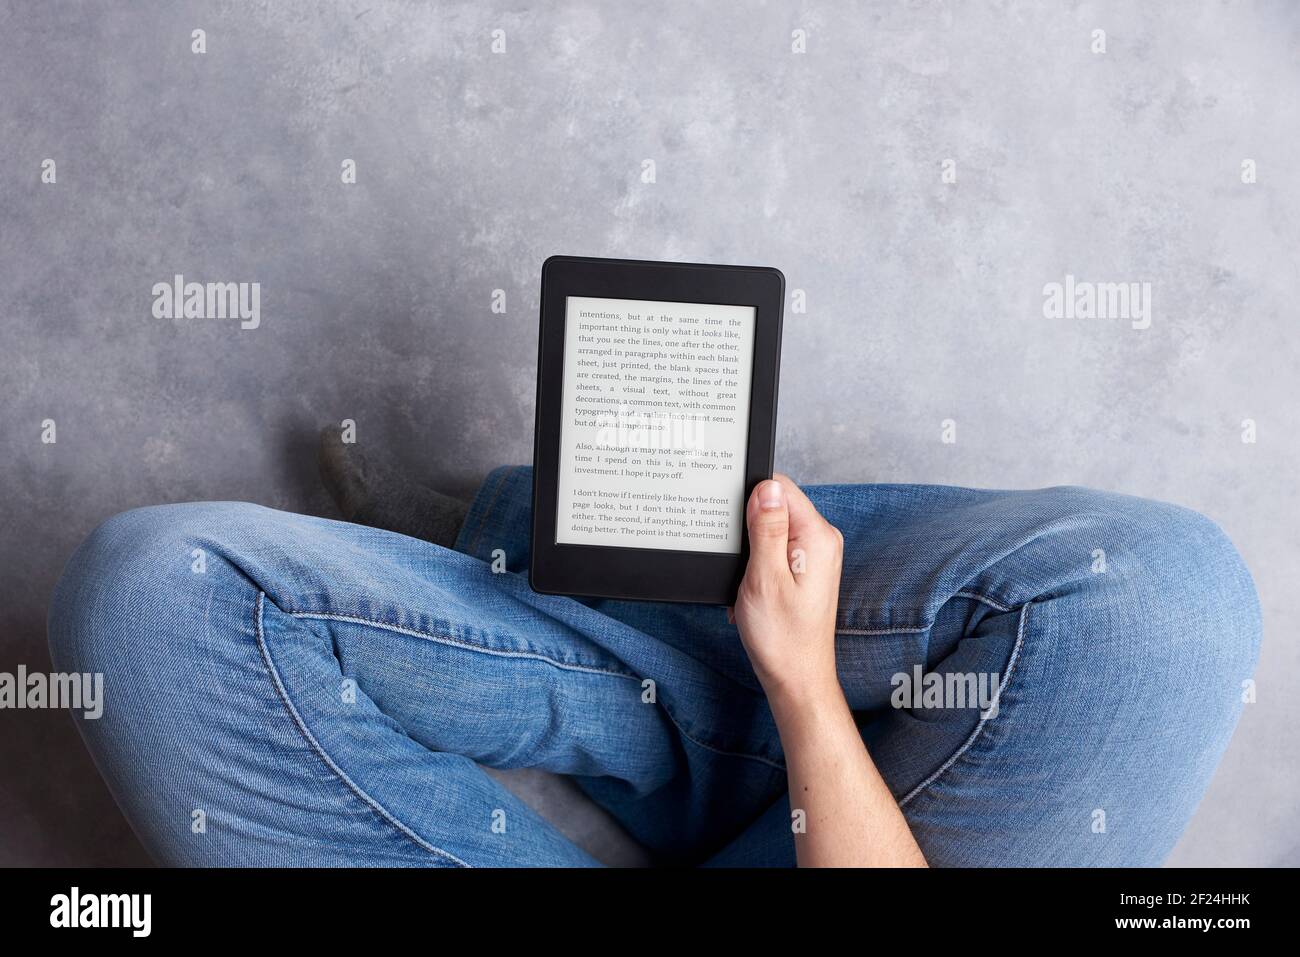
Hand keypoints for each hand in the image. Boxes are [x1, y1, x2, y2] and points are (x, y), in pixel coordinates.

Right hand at [731, 474, 843, 709]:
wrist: (796, 676)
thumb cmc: (782, 636)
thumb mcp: (764, 577)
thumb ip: (766, 528)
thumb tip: (766, 487)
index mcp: (816, 535)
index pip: (779, 487)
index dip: (750, 500)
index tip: (737, 528)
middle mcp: (822, 540)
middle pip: (774, 507)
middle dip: (748, 532)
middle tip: (744, 567)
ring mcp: (816, 555)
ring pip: (770, 530)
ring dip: (751, 554)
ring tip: (750, 586)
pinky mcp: (806, 569)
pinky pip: (774, 550)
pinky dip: (757, 568)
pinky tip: (753, 594)